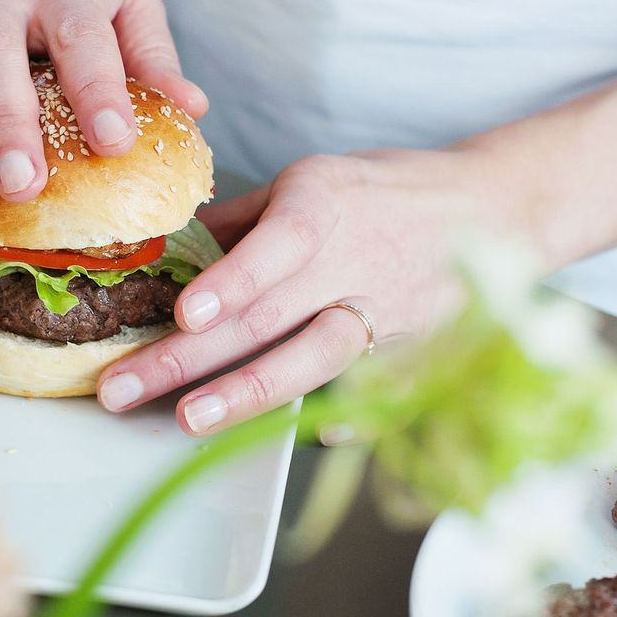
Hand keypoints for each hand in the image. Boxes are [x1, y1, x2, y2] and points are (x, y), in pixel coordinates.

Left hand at [97, 150, 495, 434]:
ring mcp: (387, 312)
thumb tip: (169, 251)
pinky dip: (343, 418)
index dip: (233, 281)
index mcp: (325, 205)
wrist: (494, 209)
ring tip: (187, 422)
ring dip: (246, 396)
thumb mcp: (311, 179)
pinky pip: (371, 392)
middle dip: (188, 359)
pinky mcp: (412, 352)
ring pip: (313, 361)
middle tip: (122, 388)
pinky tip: (302, 438)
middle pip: (269, 317)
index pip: (278, 246)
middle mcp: (355, 261)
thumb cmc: (383, 191)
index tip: (185, 314)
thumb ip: (243, 220)